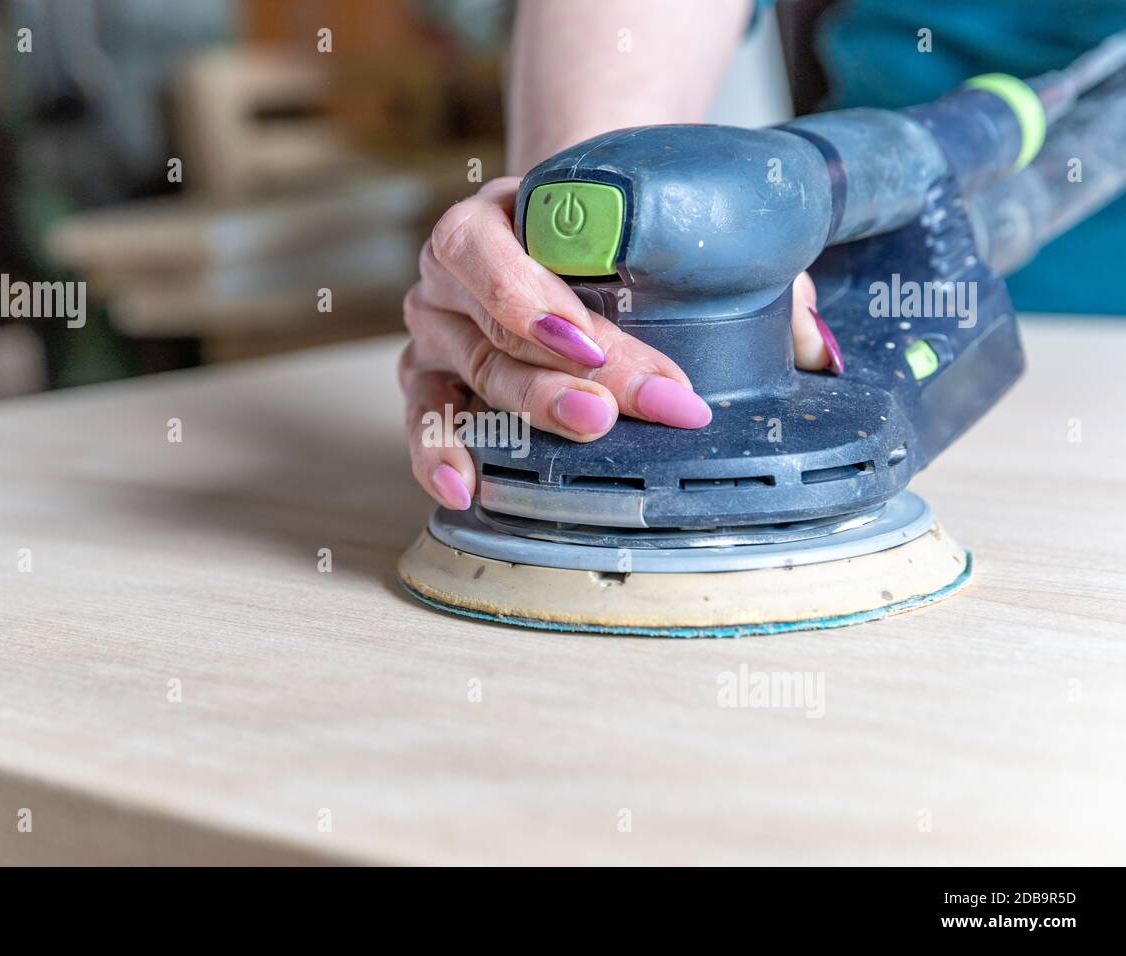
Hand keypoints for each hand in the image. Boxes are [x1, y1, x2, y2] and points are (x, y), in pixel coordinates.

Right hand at [398, 177, 836, 510]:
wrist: (551, 234)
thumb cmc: (607, 240)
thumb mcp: (665, 234)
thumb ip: (741, 275)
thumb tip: (816, 352)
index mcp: (497, 214)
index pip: (508, 257)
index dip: (553, 305)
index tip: (612, 346)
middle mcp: (452, 270)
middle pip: (500, 324)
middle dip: (566, 371)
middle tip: (623, 406)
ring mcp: (436, 327)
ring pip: (472, 370)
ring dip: (529, 407)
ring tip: (589, 428)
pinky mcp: (427, 378)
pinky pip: (423, 418)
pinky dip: (439, 452)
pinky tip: (468, 487)